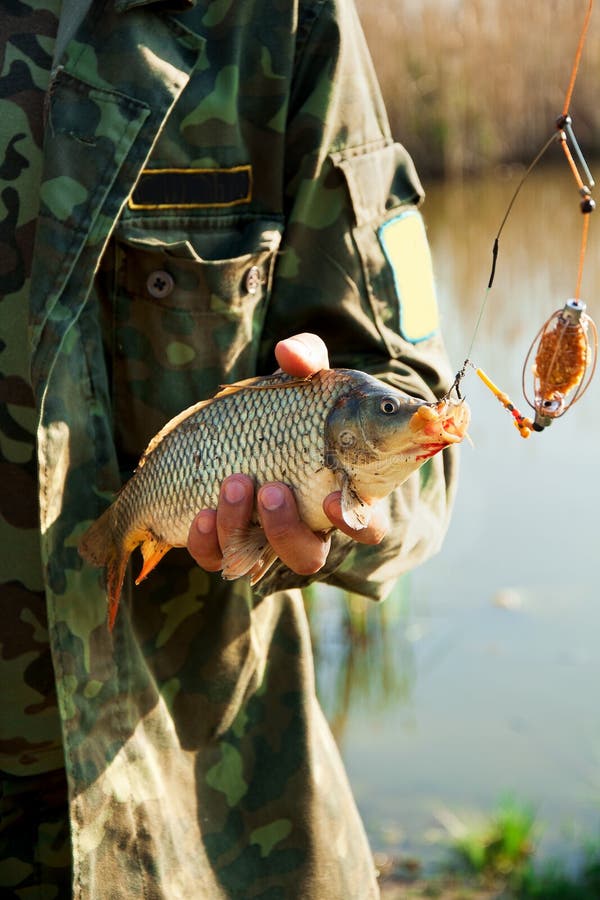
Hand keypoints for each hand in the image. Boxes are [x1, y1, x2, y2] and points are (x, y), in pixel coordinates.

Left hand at [187, 333, 387, 575]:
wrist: (246, 425)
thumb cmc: (294, 406)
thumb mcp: (305, 378)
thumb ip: (307, 360)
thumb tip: (288, 353)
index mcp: (342, 494)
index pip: (367, 527)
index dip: (356, 524)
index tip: (332, 501)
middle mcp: (306, 527)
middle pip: (307, 556)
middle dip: (285, 528)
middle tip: (271, 488)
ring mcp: (263, 538)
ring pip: (259, 558)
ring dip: (241, 527)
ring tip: (233, 482)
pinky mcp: (226, 540)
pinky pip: (216, 557)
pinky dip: (207, 541)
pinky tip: (200, 512)